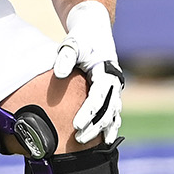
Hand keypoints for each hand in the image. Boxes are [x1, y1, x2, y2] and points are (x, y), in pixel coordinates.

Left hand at [52, 0, 122, 144]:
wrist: (95, 29)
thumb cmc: (81, 38)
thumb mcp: (72, 43)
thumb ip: (66, 57)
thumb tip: (59, 74)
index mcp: (106, 72)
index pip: (98, 98)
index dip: (88, 113)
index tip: (76, 125)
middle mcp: (114, 82)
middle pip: (108, 111)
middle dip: (94, 127)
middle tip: (78, 139)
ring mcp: (115, 89)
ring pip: (113, 115)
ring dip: (102, 130)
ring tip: (88, 145)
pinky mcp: (111, 92)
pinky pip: (113, 113)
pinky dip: (110, 127)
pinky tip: (104, 141)